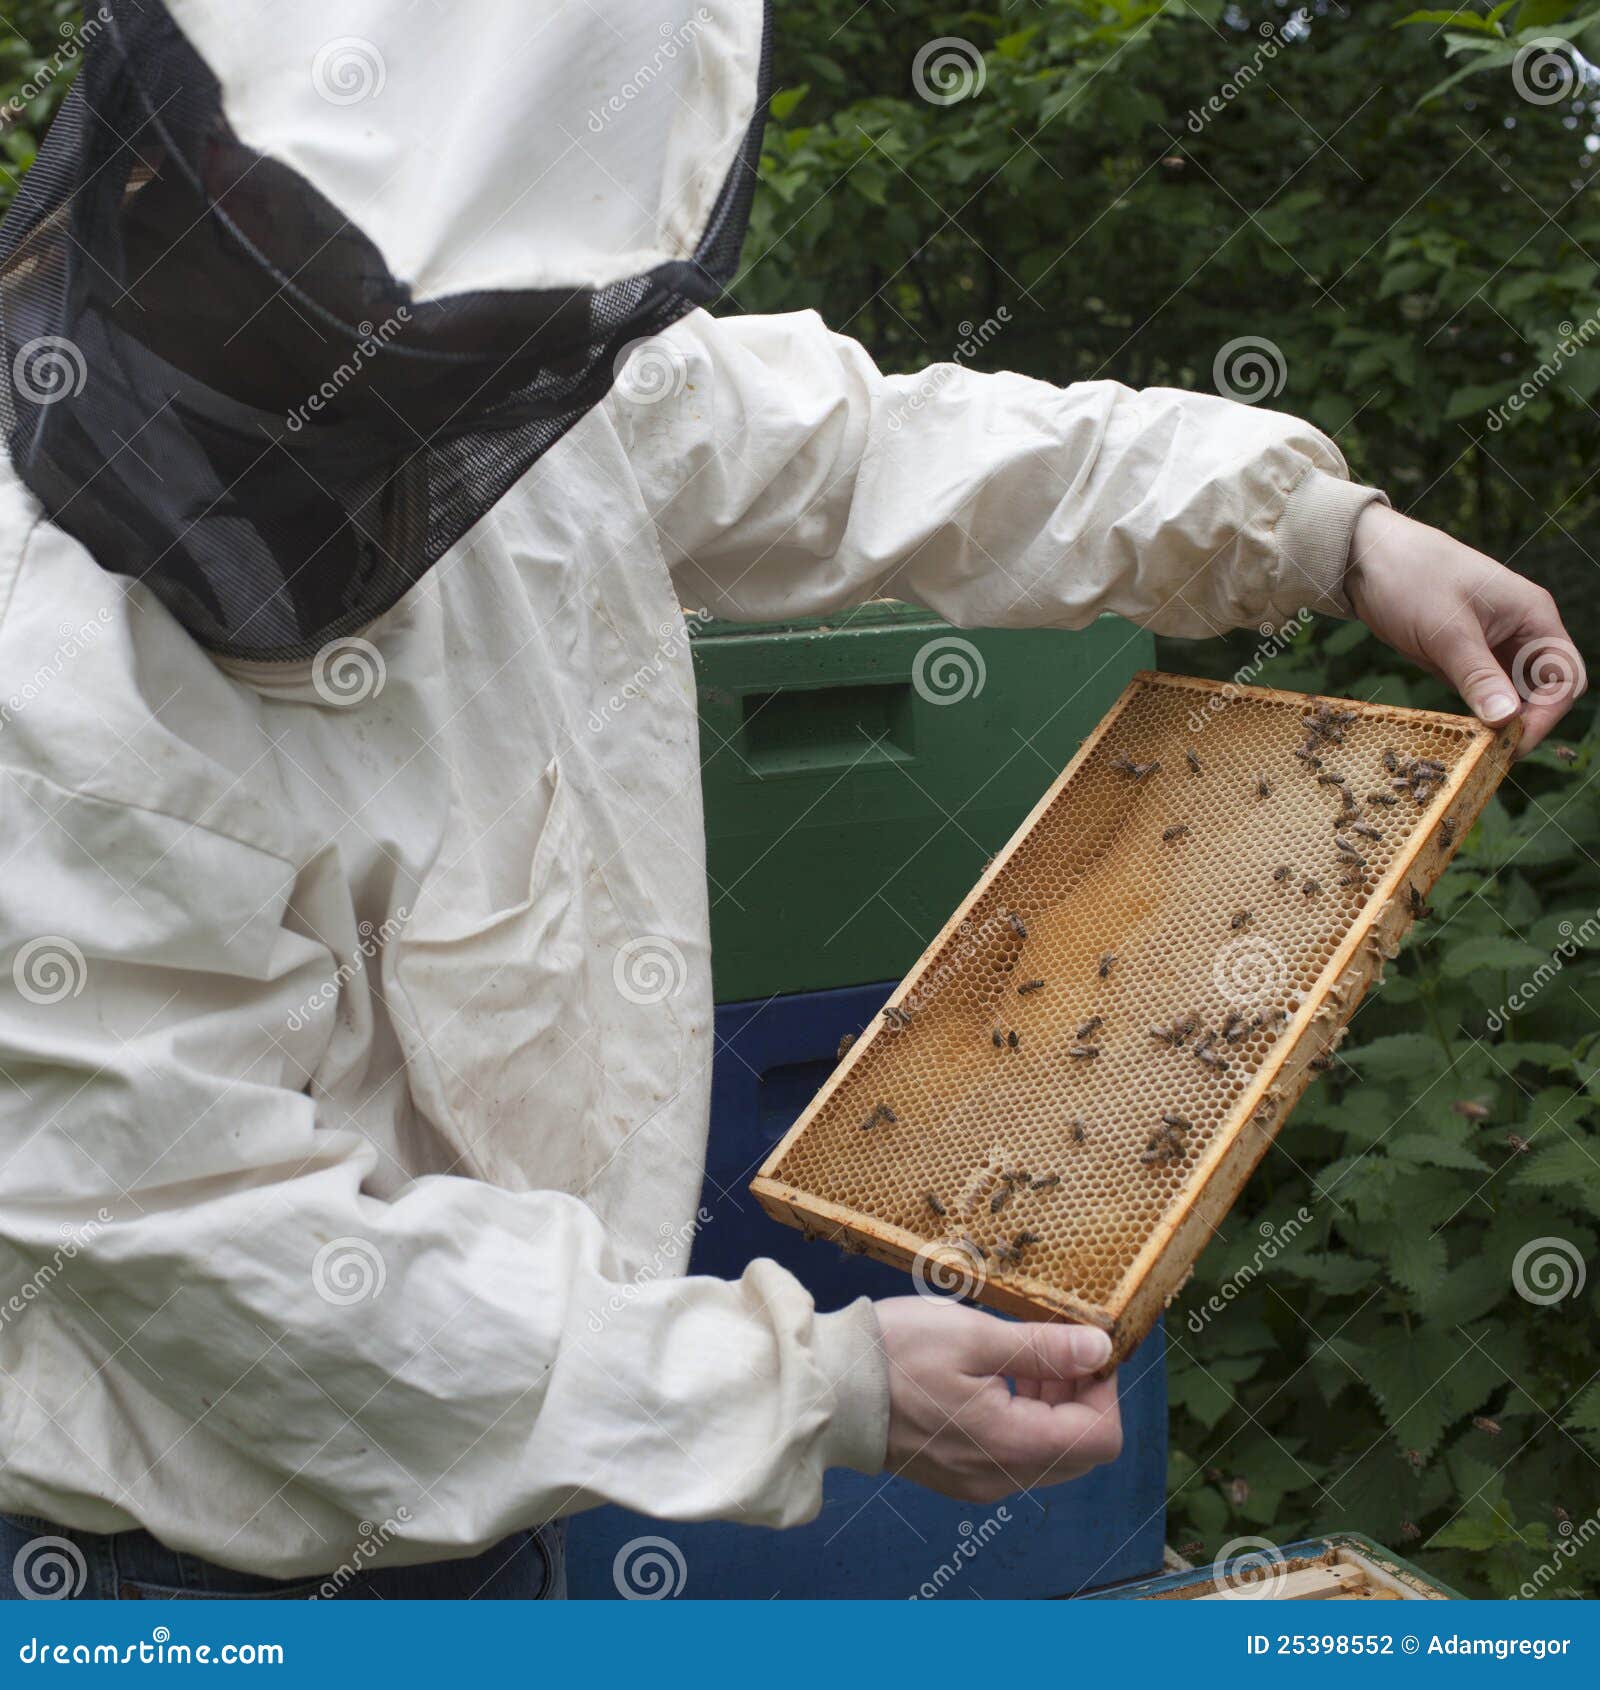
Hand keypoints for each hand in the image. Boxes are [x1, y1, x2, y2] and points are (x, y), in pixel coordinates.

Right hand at [874, 1296, 1120, 1503]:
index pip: (1101, 1437)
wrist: (827, 1386)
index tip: (1083, 1345)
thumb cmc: (894, 1354)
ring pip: (1049, 1453)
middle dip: (1080, 1395)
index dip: (1104, 1389)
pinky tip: (996, 1379)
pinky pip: (1016, 1456)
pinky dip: (1023, 1418)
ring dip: (1052, 1406)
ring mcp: (978, 1482)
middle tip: (1054, 1346)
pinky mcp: (958, 1476)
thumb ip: (1044, 1349)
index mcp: (1011, 1446)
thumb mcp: (974, 1336)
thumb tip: (1101, 1349)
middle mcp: (1001, 1478)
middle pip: (1080, 1449)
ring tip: (1022, 1356)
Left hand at [1346, 504, 1584, 754]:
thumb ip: (1477, 674)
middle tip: (1490, 753)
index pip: (1564, 678)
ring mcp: (1491, 645)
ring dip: (1498, 722)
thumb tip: (1507, 720)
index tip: (1513, 744)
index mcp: (1532, 616)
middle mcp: (1520, 632)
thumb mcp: (1445, 630)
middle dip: (1525, 723)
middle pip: (1543, 691)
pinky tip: (1457, 731)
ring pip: (1511, 696)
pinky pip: (1481, 692)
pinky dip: (1474, 712)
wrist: (1364, 557)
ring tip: (1472, 749)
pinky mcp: (1463, 656)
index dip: (1547, 715)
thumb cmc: (1411, 578)